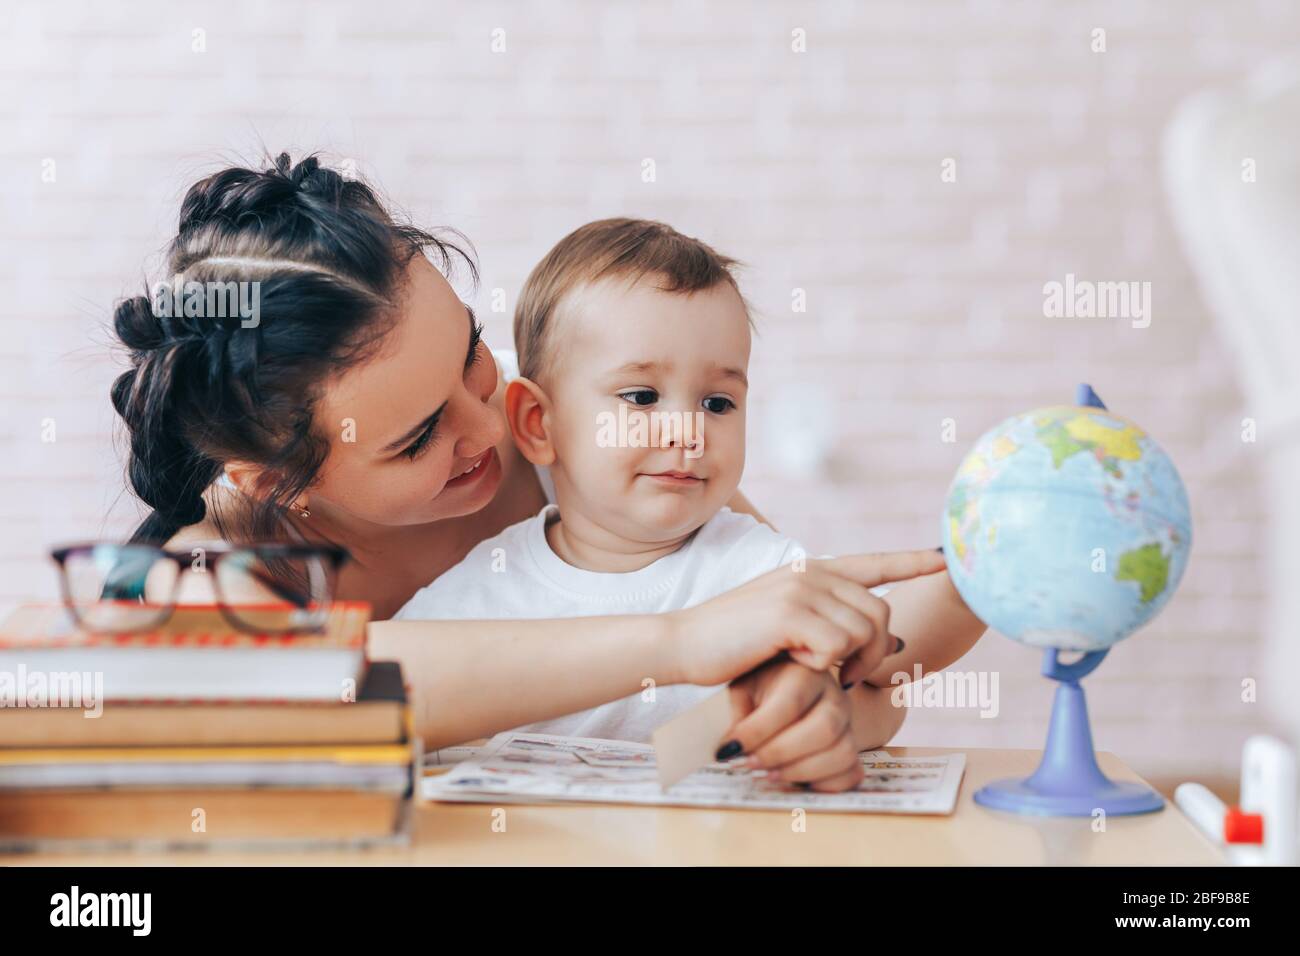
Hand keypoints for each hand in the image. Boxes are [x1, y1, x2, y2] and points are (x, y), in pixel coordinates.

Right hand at [667, 549, 944, 686]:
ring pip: (865, 631)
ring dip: (852, 664)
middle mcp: (810, 571)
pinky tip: (795, 665)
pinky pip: (839, 646)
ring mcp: (800, 588)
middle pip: (880, 611)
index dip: (913, 561)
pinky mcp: (789, 613)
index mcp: (810, 570)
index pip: (873, 562)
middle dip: (875, 653)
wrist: (683, 644)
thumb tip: (893, 641)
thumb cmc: (733, 645)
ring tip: (820, 673)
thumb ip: (831, 624)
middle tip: (848, 679)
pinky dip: (824, 666)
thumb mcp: (788, 627)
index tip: (946, 560)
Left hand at [722, 659, 862, 791]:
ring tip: (769, 775)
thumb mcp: (743, 689)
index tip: (730, 749)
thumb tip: (732, 750)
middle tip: (750, 764)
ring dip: (801, 772)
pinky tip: (797, 782)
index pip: (790, 704)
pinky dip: (826, 785)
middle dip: (781, 754)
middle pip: (824, 729)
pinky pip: (852, 773)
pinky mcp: (853, 747)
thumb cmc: (761, 687)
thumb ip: (739, 716)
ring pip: (842, 753)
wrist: (784, 684)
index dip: (758, 732)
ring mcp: (848, 723)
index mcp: (806, 673)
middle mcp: (835, 695)